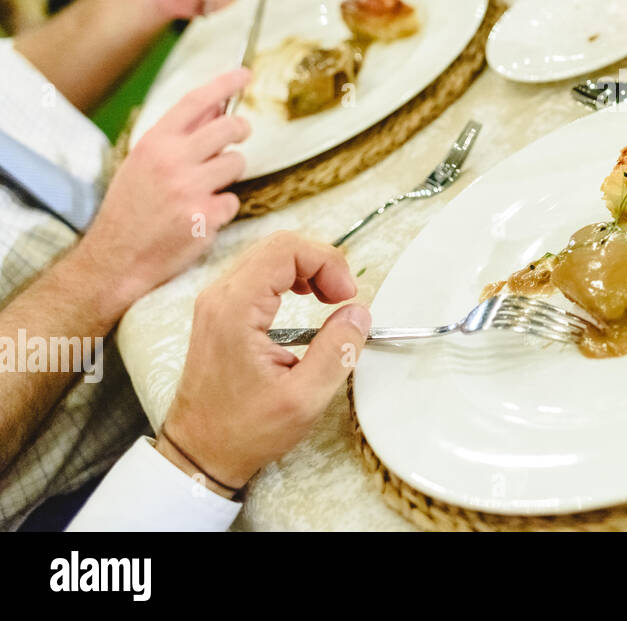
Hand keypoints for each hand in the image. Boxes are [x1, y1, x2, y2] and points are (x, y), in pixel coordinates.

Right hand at [77, 69, 251, 318]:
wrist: (114, 259)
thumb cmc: (131, 209)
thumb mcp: (144, 163)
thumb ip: (178, 136)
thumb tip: (216, 107)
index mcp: (154, 143)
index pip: (196, 101)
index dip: (225, 84)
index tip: (245, 73)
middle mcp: (172, 161)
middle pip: (230, 128)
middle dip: (240, 129)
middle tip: (239, 134)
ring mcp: (190, 189)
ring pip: (237, 164)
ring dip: (228, 175)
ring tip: (204, 188)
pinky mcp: (204, 217)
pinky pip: (233, 201)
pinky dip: (222, 209)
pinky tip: (199, 218)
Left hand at [162, 232, 370, 489]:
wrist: (199, 451)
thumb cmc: (244, 430)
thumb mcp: (304, 398)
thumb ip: (337, 350)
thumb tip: (358, 313)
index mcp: (235, 309)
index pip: (287, 250)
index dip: (328, 263)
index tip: (347, 297)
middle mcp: (220, 296)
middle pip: (279, 245)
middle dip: (321, 262)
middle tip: (342, 298)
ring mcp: (216, 301)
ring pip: (269, 255)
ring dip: (307, 268)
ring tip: (328, 299)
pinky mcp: (220, 310)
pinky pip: (259, 273)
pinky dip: (290, 278)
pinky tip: (306, 300)